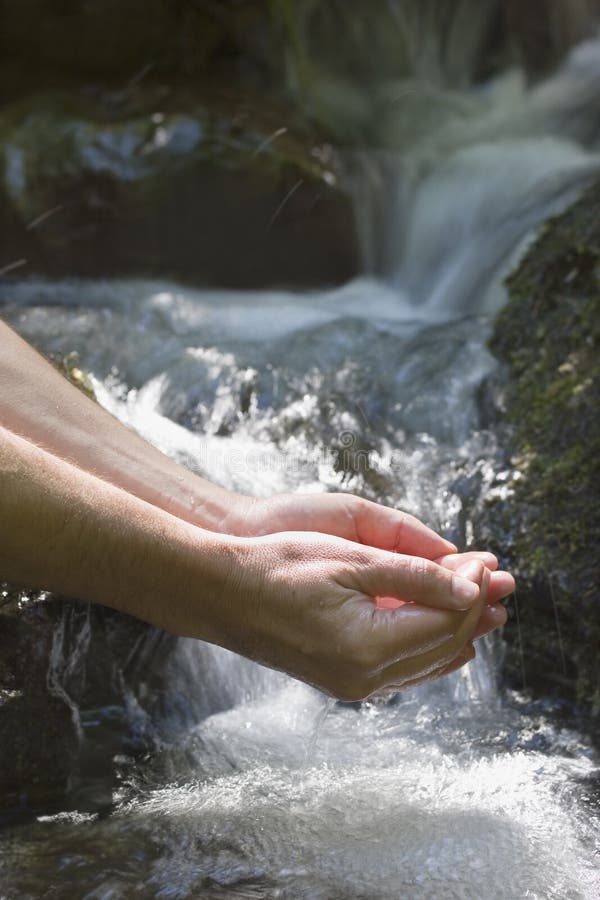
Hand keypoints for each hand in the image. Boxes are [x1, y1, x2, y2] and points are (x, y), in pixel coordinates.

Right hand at [204, 532, 493, 699]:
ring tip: (478, 599)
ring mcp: (351, 685)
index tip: (488, 561)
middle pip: (442, 646)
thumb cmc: (277, 566)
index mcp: (367, 648)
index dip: (472, 591)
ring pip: (426, 662)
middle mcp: (363, 678)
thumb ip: (414, 576)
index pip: (445, 622)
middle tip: (494, 576)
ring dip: (454, 628)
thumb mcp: (350, 561)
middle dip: (471, 610)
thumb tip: (468, 588)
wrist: (219, 592)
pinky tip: (437, 627)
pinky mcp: (341, 680)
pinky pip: (402, 669)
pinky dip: (427, 645)